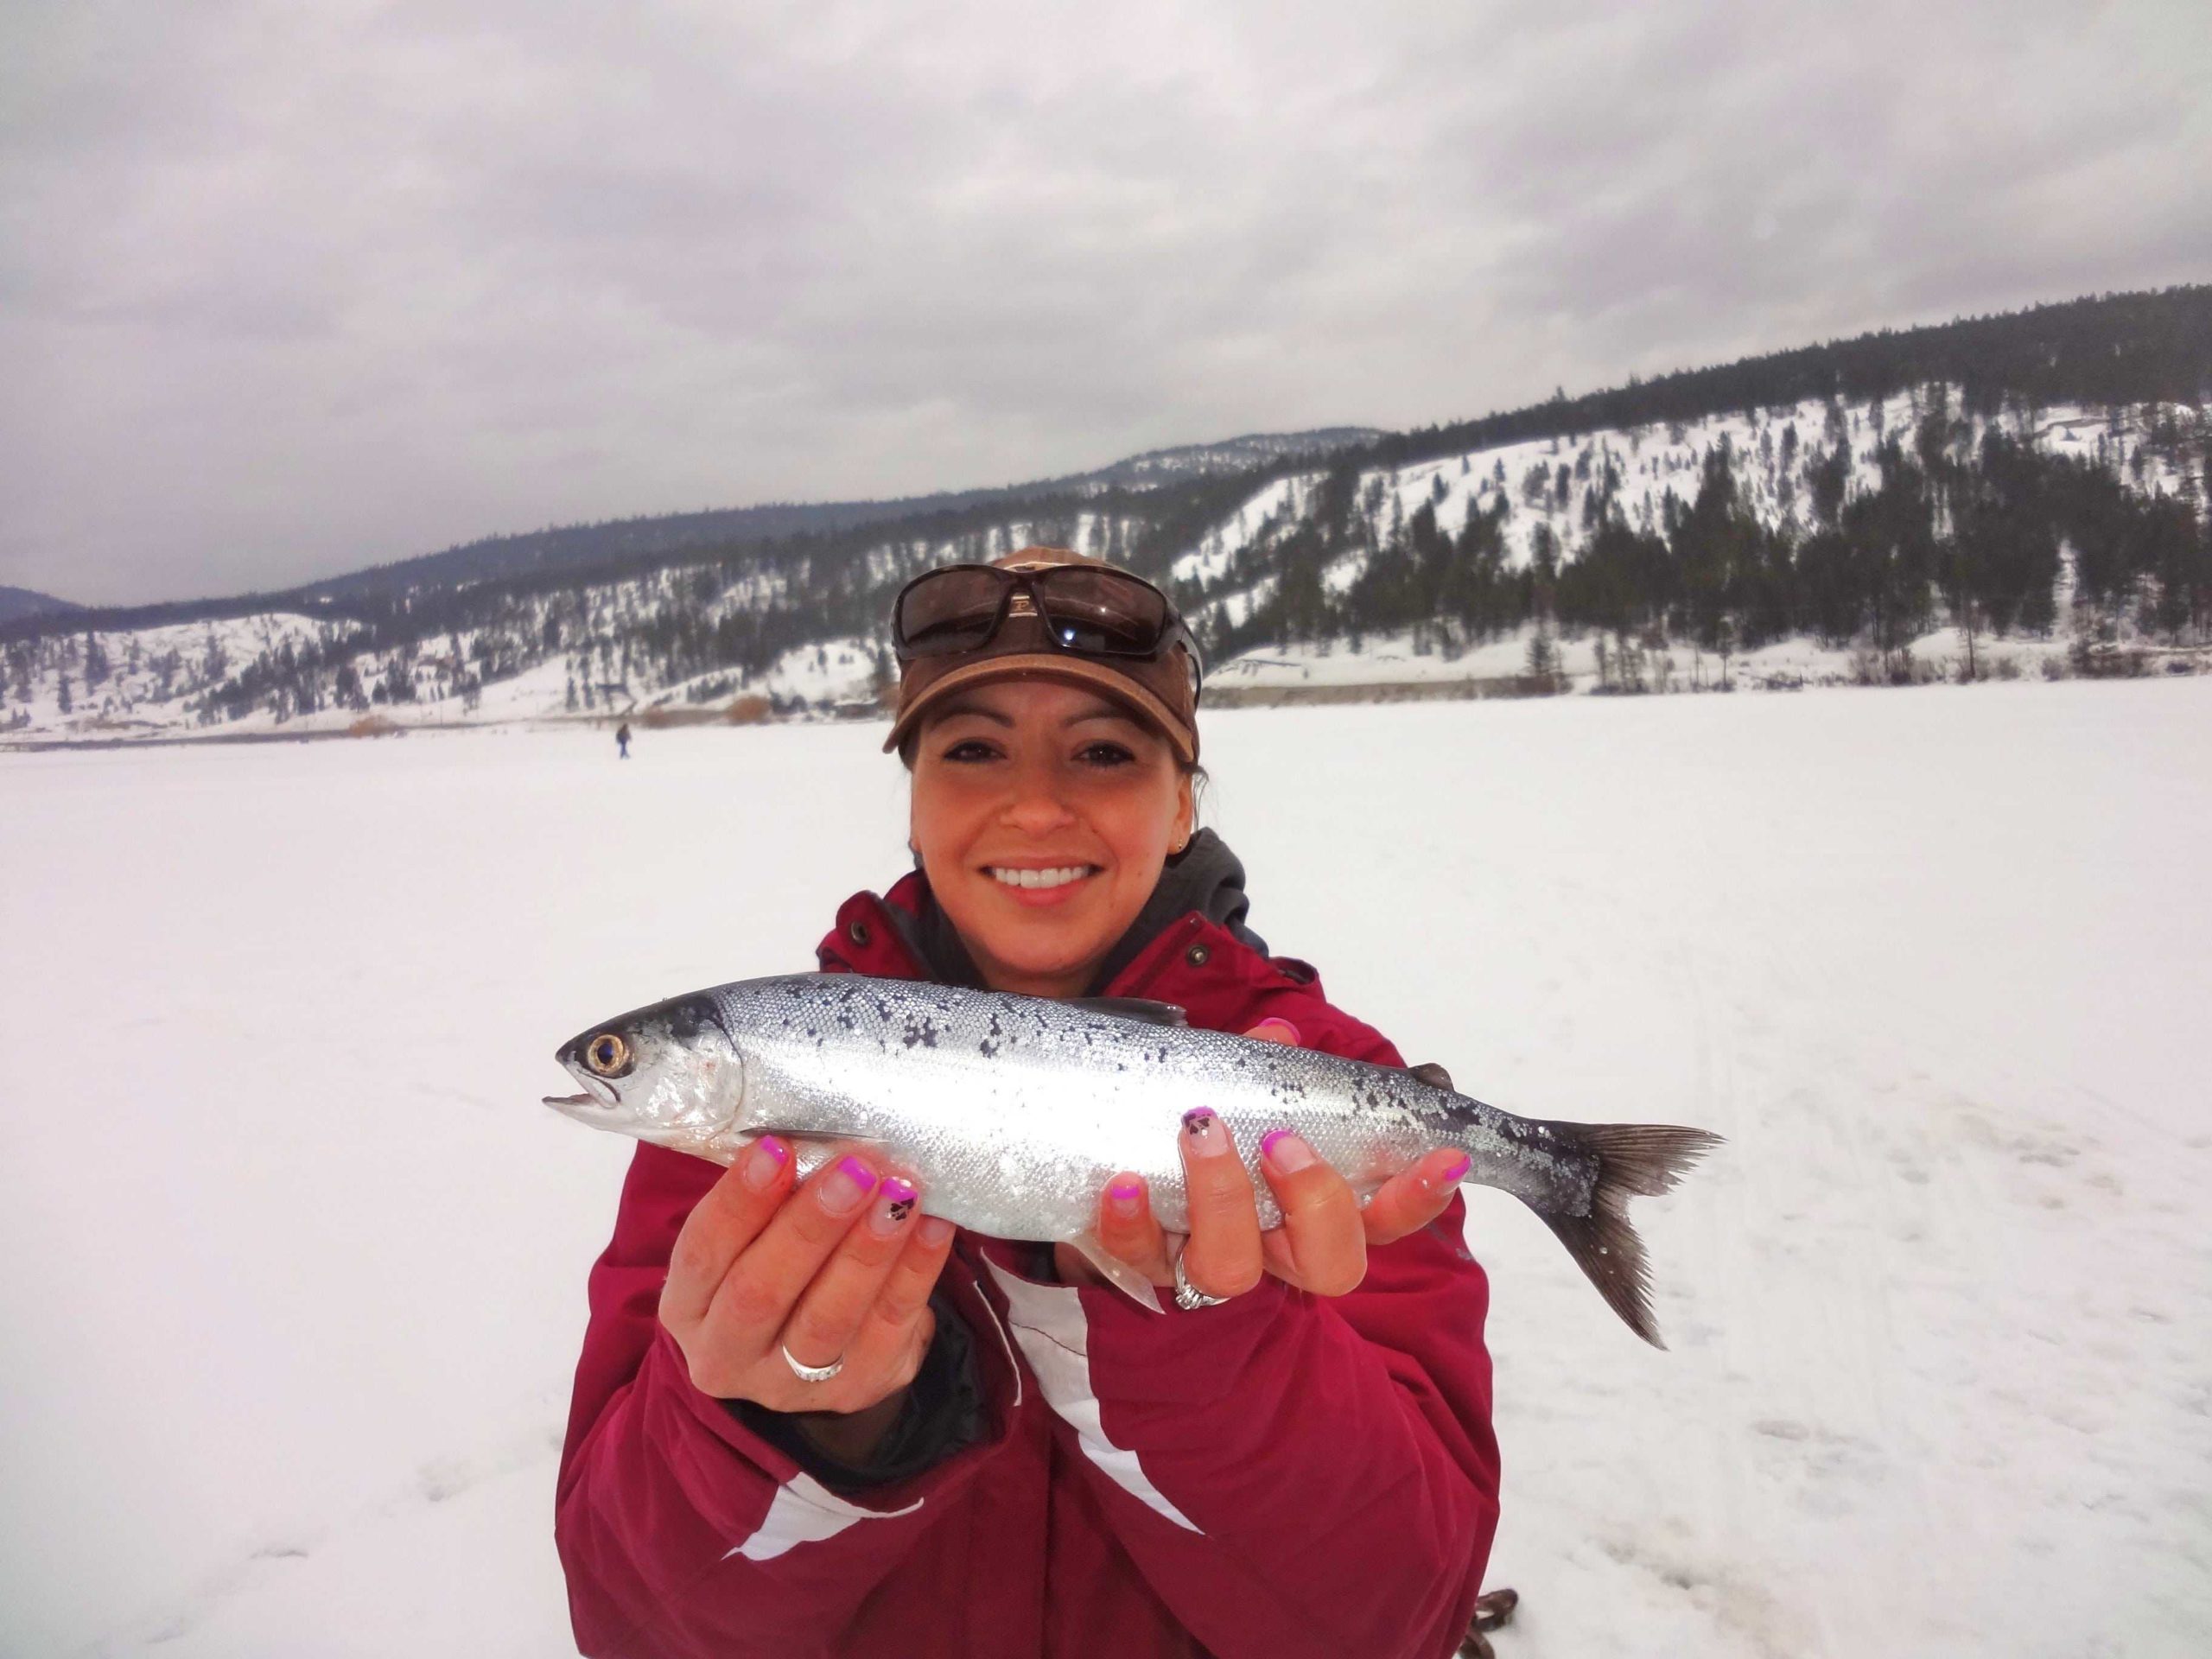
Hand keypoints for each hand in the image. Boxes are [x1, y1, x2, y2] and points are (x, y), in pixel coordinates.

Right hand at [660, 1138, 956, 1449]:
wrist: (803, 1347)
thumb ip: (771, 1196)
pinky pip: (889, 1329)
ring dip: (869, 1250)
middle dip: (812, 1226)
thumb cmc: (773, 1264)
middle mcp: (726, 1354)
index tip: (779, 1148)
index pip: (703, 1254)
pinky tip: (933, 1226)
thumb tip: (820, 1139)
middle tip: (856, 1171)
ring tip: (901, 1194)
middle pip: (762, 1292)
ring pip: (828, 1318)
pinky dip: (916, 1273)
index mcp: (688, 1306)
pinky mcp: (855, 1390)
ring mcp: (789, 1384)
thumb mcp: (749, 1236)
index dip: (740, 1202)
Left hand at [1054, 1021, 1469, 1297]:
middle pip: (1328, 1266)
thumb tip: (1278, 1037)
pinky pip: (1137, 1258)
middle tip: (1283, 1142)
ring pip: (1230, 1269)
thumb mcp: (1244, 1104)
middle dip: (1316, 1202)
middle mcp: (1273, 1251)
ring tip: (1200, 1128)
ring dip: (1221, 1197)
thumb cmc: (1208, 1148)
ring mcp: (1209, 1264)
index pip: (1386, 1220)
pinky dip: (1131, 1222)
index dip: (1420, 1197)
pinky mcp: (1143, 1263)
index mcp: (1313, 1213)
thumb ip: (1264, 1072)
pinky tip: (1124, 1182)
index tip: (1444, 1157)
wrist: (1127, 1191)